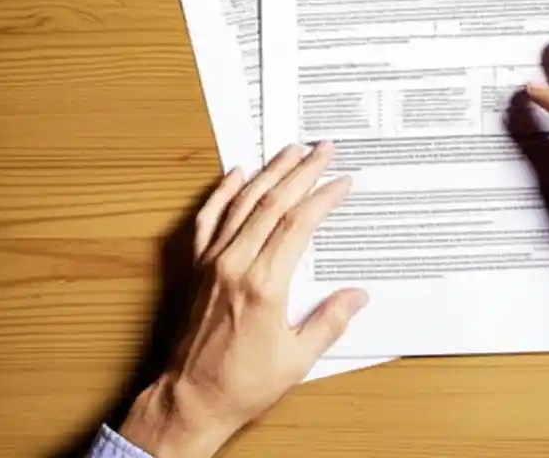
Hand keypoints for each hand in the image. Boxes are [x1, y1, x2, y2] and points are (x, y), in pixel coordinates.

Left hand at [119, 143, 367, 457]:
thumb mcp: (297, 359)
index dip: (323, 198)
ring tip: (289, 151)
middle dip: (301, 172)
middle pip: (272, 204)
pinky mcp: (196, 269)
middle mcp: (235, 265)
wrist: (190, 399)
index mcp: (264, 285)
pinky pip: (208, 220)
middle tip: (322, 149)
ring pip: (243, 204)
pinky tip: (237, 174)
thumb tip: (358, 296)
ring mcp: (212, 263)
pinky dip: (222, 193)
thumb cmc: (241, 384)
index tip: (342, 182)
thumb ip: (329, 322)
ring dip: (269, 173)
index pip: (298, 225)